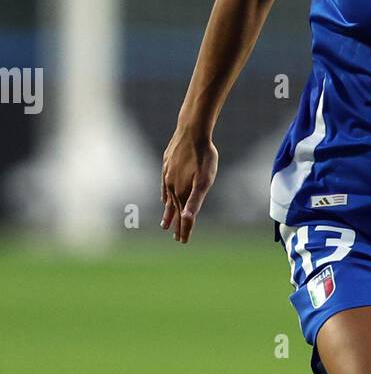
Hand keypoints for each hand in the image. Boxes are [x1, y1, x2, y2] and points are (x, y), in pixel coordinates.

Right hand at [161, 126, 218, 243]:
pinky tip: (164, 198)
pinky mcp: (166, 167)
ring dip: (168, 213)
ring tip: (165, 224)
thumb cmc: (203, 156)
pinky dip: (164, 196)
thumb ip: (195, 201)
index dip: (184, 230)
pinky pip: (163, 187)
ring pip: (167, 200)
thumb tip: (188, 219)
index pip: (183, 217)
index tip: (183, 241)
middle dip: (177, 225)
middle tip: (177, 238)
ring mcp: (168, 177)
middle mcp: (172, 187)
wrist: (191, 131)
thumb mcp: (204, 180)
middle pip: (175, 211)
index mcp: (182, 192)